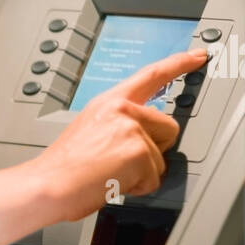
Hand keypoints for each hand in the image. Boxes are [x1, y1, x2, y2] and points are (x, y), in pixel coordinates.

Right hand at [27, 47, 208, 222]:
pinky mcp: (138, 151)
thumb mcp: (89, 131)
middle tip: (120, 161)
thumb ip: (117, 125)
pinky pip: (153, 178)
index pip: (150, 76)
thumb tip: (138, 139)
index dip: (179, 64)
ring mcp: (131, 128)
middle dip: (153, 150)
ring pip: (161, 157)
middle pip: (168, 128)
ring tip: (109, 173)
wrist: (47, 185)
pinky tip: (112, 182)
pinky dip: (136, 187)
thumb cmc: (62, 167)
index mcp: (108, 102)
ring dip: (141, 173)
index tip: (197, 56)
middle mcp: (122, 110)